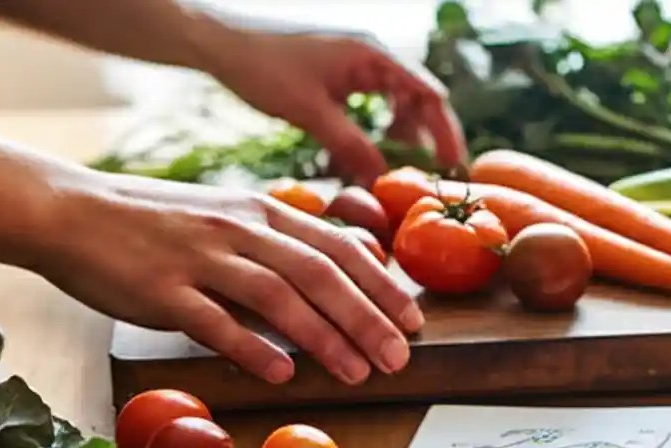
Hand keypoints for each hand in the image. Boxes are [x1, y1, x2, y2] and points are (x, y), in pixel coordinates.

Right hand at [36, 170, 422, 384]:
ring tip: (359, 372)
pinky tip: (283, 373)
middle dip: (368, 317)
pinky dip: (252, 347)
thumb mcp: (224, 218)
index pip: (336, 247)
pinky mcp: (160, 289)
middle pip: (319, 273)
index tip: (413, 319)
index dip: (380, 285)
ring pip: (277, 296)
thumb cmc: (153, 223)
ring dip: (325, 336)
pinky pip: (213, 320)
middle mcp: (237, 229)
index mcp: (259, 213)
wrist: (69, 211)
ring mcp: (199, 257)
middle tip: (400, 357)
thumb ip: (276, 245)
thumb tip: (337, 275)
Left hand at [204, 21, 466, 185]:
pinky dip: (371, 129)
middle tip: (422, 176)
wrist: (219, 42)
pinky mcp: (337, 72)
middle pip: (417, 99)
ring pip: (394, 102)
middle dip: (422, 138)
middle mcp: (371, 54)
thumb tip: (383, 182)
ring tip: (388, 169)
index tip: (451, 167)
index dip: (445, 132)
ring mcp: (355, 62)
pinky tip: (357, 155)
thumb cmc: (263, 69)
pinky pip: (370, 103)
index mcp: (373, 55)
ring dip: (396, 136)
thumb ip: (352, 147)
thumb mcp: (311, 114)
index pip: (429, 94)